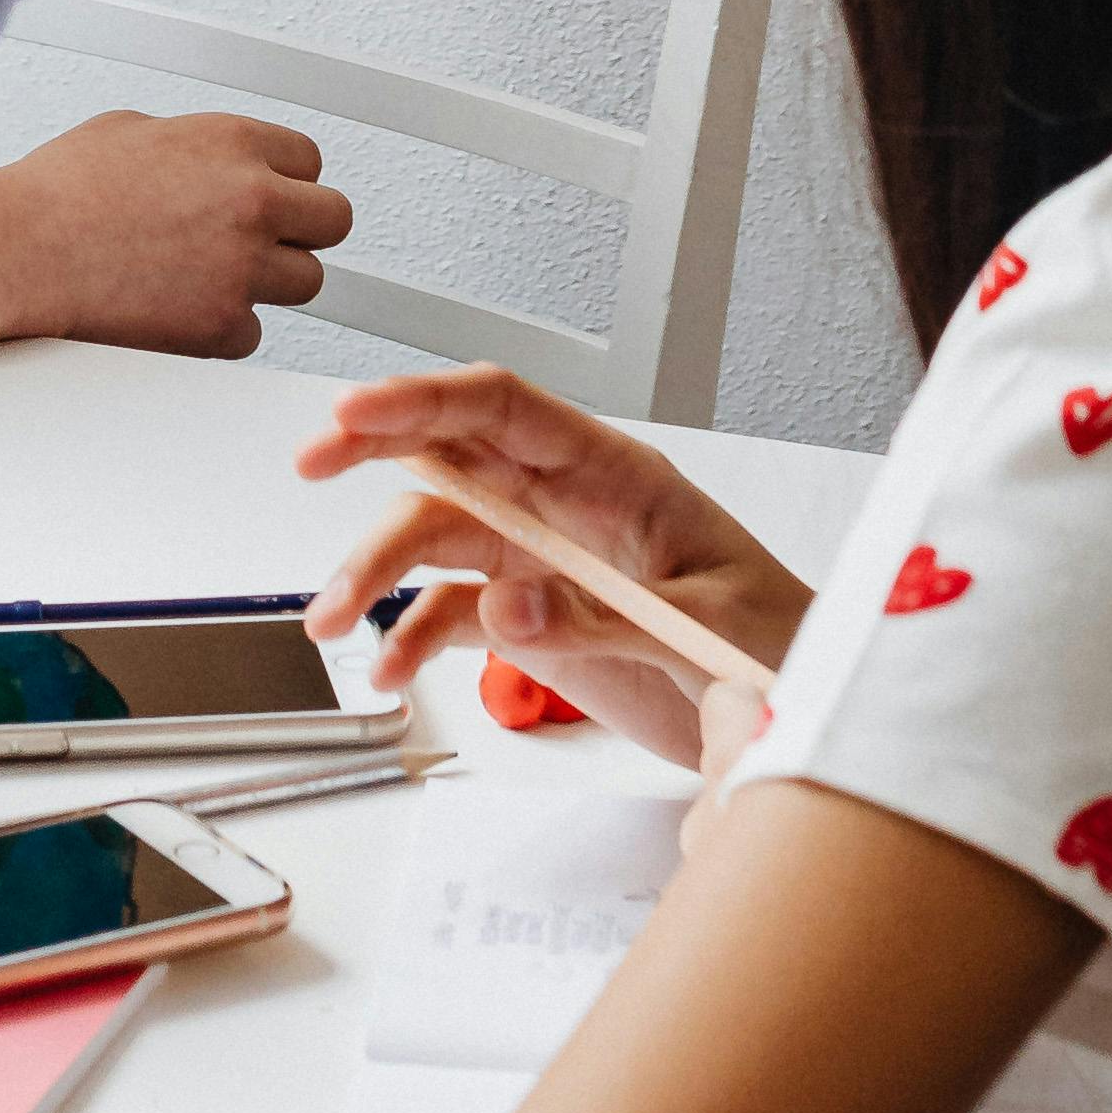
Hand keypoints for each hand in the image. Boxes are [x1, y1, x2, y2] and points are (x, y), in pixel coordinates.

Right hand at [0, 105, 350, 360]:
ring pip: (306, 282)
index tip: (271, 198)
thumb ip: (196, 145)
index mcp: (232, 141)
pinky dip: (224, 328)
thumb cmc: (58, 191)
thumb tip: (215, 159)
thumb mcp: (134, 130)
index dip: (285, 182)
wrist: (18, 250)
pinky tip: (180, 311)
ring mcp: (242, 265)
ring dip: (268, 282)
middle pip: (333, 220)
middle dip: (300, 231)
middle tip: (267, 241)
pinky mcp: (222, 326)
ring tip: (215, 278)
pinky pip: (253, 332)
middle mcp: (251, 198)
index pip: (311, 161)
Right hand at [294, 360, 809, 773]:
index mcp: (616, 477)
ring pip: (438, 540)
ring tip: (332, 623)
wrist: (799, 711)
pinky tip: (388, 669)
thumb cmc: (779, 640)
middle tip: (312, 463)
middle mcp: (566, 506)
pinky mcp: (534, 620)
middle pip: (455, 458)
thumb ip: (604, 619)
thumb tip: (507, 605)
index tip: (359, 409)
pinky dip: (410, 638)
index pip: (509, 412)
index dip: (429, 400)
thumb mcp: (710, 627)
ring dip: (377, 573)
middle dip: (376, 452)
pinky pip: (452, 615)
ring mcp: (544, 560)